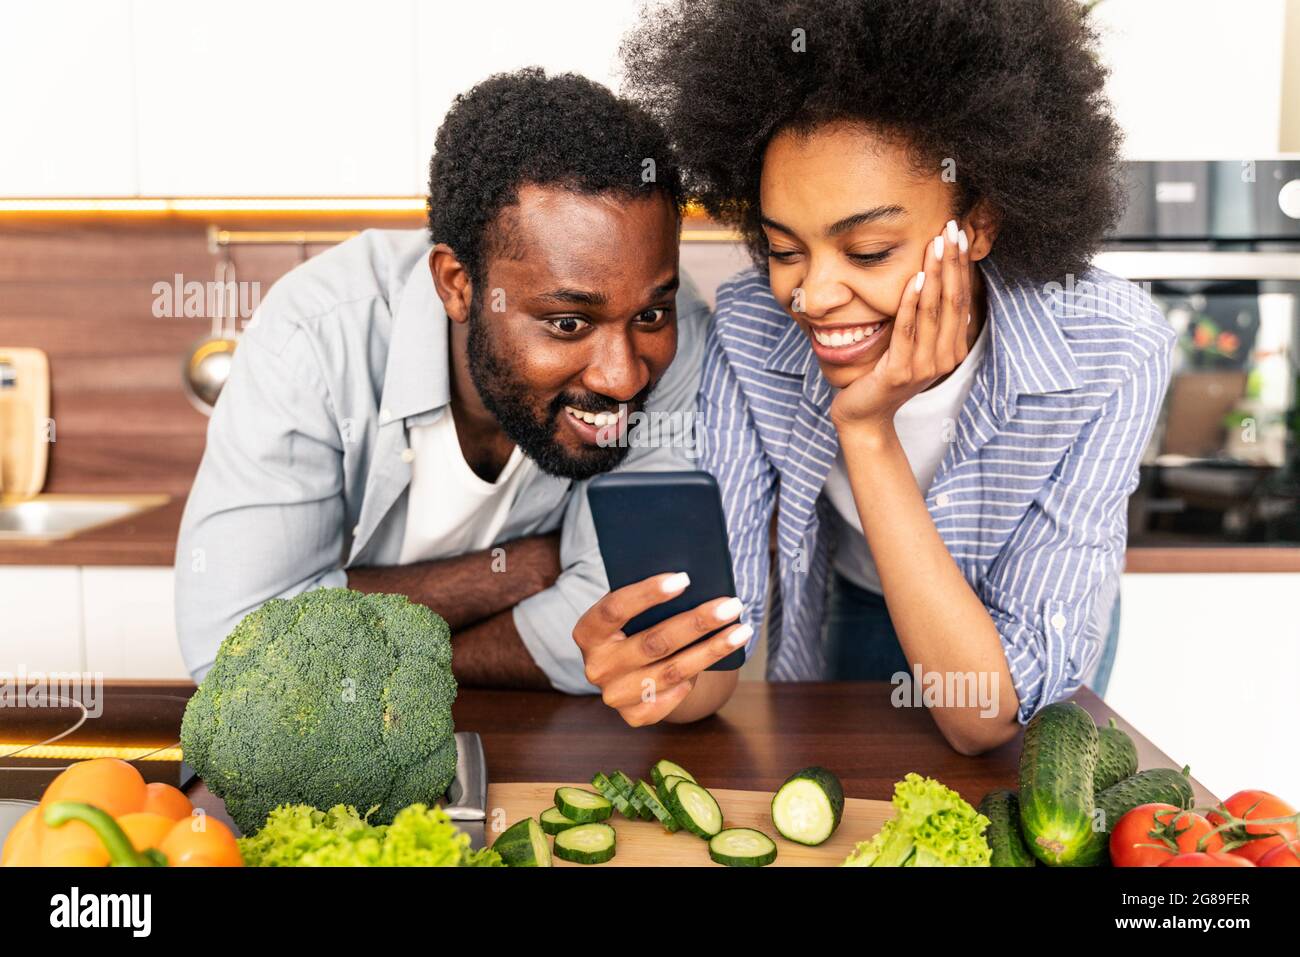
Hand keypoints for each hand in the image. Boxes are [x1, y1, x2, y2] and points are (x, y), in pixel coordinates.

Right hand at [572, 572, 751, 726]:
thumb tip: (693, 583)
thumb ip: (647, 600)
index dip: (648, 594)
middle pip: (654, 643)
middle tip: (731, 605)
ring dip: (713, 649)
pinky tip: (722, 657)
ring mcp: (615, 695)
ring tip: (741, 630)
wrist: (628, 669)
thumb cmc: (634, 625)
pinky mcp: (635, 715)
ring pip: (673, 671)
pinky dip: (698, 675)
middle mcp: (597, 667)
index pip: (614, 609)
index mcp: (587, 632)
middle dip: (697, 622)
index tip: (685, 579)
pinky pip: (675, 694)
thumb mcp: (629, 610)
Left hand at [829, 219, 973, 433]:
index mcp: (952, 349)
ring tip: (935, 245)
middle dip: (952, 262)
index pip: (961, 298)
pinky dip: (910, 303)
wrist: (865, 415)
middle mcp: (944, 358)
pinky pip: (907, 330)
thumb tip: (938, 284)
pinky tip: (914, 279)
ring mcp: (925, 366)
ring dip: (935, 274)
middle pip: (952, 300)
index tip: (958, 234)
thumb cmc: (884, 375)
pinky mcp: (901, 371)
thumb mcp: (912, 345)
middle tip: (951, 228)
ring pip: (933, 311)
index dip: (961, 265)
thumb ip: (926, 321)